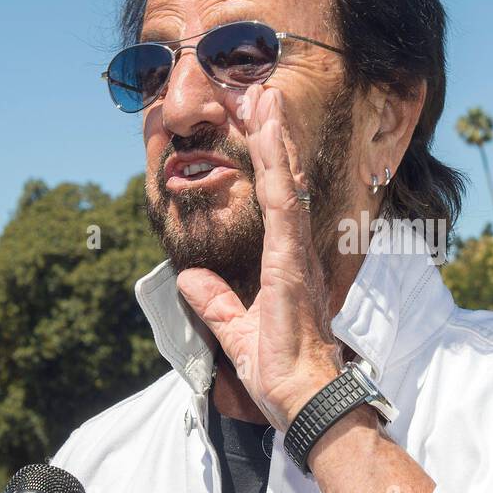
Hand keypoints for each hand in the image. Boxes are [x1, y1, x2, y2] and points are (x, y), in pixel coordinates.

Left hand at [175, 83, 342, 428]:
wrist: (301, 398)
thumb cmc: (281, 373)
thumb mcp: (235, 331)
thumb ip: (216, 303)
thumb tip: (190, 279)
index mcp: (285, 266)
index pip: (276, 204)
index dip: (268, 164)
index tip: (258, 128)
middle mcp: (295, 253)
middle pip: (284, 183)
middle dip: (273, 137)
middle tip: (261, 94)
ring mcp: (296, 254)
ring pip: (284, 183)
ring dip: (274, 138)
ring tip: (264, 97)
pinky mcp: (291, 262)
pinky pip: (283, 205)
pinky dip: (276, 167)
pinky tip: (270, 135)